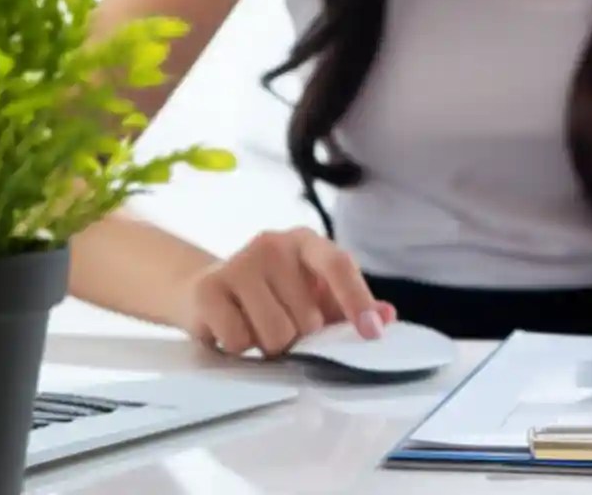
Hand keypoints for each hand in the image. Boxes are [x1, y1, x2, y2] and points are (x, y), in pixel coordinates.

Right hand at [175, 228, 396, 356]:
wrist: (204, 290)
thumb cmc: (272, 296)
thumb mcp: (315, 298)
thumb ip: (351, 307)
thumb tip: (386, 317)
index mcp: (307, 243)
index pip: (339, 265)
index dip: (357, 300)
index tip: (371, 333)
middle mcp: (274, 244)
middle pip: (308, 319)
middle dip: (299, 337)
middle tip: (282, 325)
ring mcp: (239, 262)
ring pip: (276, 335)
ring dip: (269, 347)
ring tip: (256, 328)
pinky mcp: (209, 288)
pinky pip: (241, 341)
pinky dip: (240, 348)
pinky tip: (233, 328)